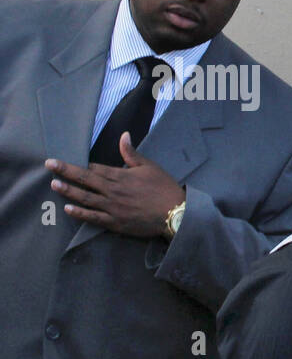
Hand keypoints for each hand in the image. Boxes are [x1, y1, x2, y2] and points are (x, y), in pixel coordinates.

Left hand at [46, 135, 183, 236]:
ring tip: (54, 184)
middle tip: (49, 164)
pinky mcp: (115, 222)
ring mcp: (112, 207)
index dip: (83, 164)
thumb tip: (123, 135)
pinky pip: (93, 217)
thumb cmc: (164, 189)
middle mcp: (113, 190)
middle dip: (66, 171)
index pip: (96, 168)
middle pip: (85, 178)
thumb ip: (132, 153)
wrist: (175, 214)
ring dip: (68, 190)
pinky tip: (68, 208)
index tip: (70, 161)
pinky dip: (80, 213)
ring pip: (85, 197)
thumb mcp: (150, 167)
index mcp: (121, 176)